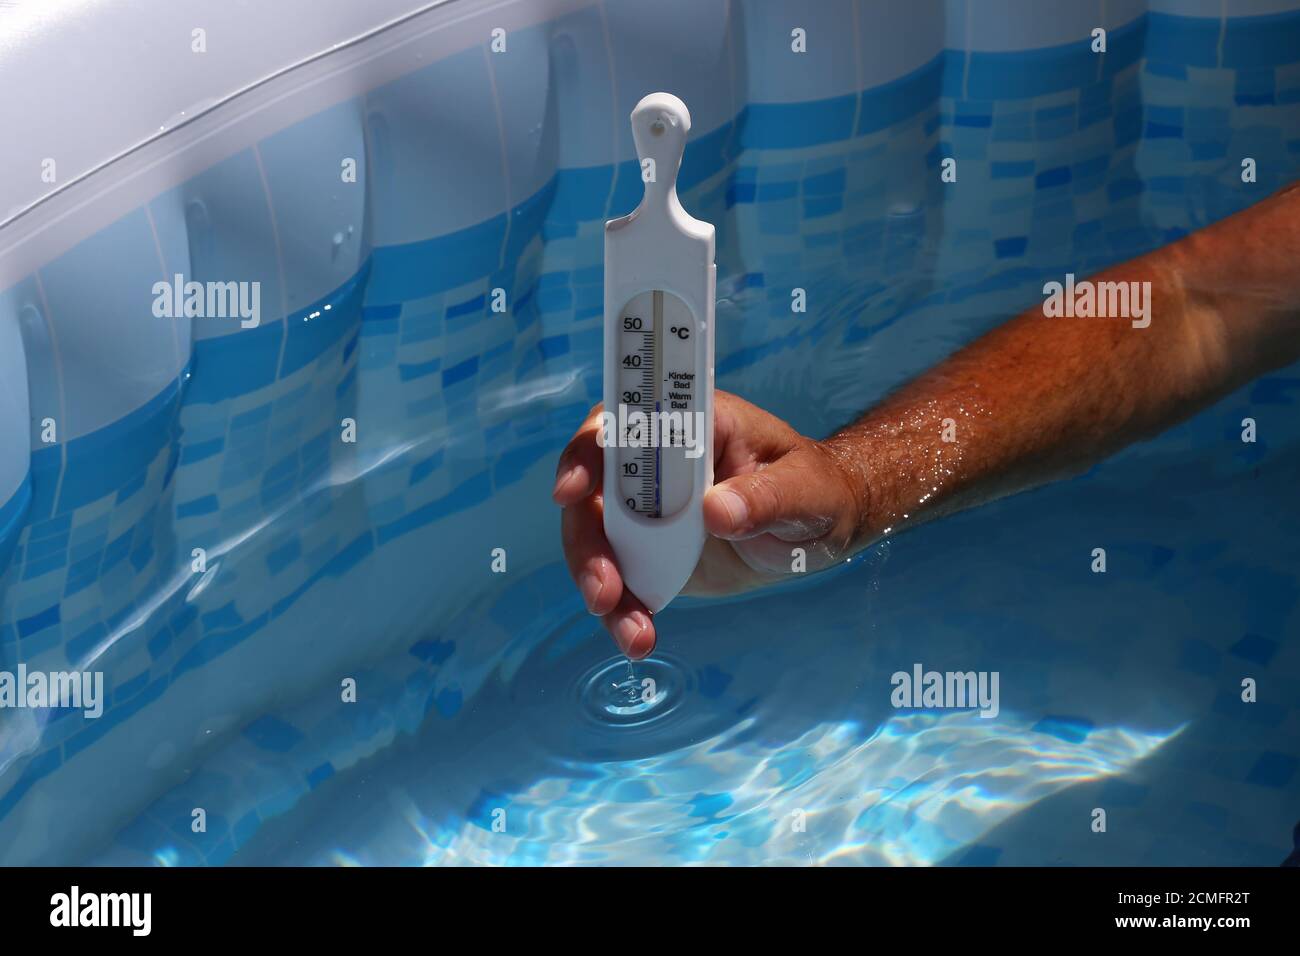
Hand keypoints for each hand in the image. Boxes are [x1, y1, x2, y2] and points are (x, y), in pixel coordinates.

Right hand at [552, 390, 865, 658]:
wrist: (822, 529)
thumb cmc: (818, 490)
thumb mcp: (805, 490)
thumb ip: (765, 498)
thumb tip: (717, 512)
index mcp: (690, 424)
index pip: (623, 424)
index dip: (587, 451)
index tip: (571, 491)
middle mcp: (656, 462)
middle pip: (593, 493)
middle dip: (587, 544)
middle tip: (604, 592)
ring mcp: (649, 510)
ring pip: (597, 542)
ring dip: (600, 586)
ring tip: (633, 634)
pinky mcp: (653, 553)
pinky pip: (621, 579)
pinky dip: (623, 612)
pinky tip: (640, 638)